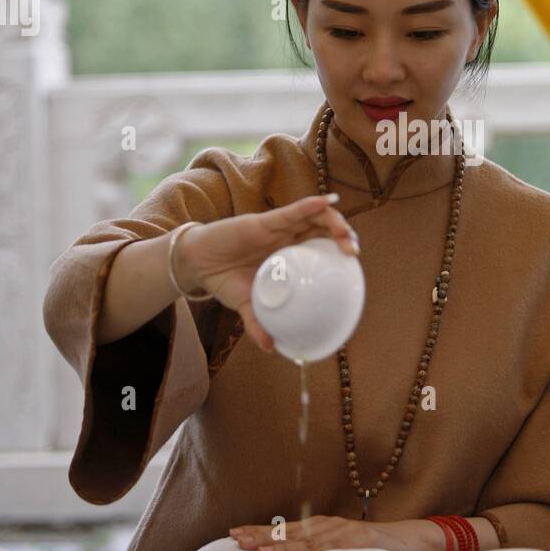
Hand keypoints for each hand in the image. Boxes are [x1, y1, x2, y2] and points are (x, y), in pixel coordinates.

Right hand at [176, 195, 359, 352]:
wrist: (197, 265)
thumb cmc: (225, 281)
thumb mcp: (245, 306)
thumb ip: (258, 324)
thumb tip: (271, 348)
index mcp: (290, 256)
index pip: (323, 247)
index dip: (340, 250)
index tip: (353, 263)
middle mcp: (288, 239)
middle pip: (324, 230)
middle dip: (344, 236)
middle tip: (352, 251)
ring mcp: (278, 228)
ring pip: (313, 217)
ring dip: (333, 221)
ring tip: (345, 232)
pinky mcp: (264, 221)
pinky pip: (291, 212)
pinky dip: (308, 206)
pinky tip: (323, 202)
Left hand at [228, 516, 441, 550]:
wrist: (411, 541)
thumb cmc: (372, 549)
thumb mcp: (339, 547)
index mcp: (321, 528)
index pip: (283, 528)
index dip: (258, 531)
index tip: (233, 534)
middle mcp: (328, 527)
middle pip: (289, 531)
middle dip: (261, 536)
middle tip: (236, 539)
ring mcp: (344, 534)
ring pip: (308, 540)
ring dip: (283, 546)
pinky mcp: (360, 544)